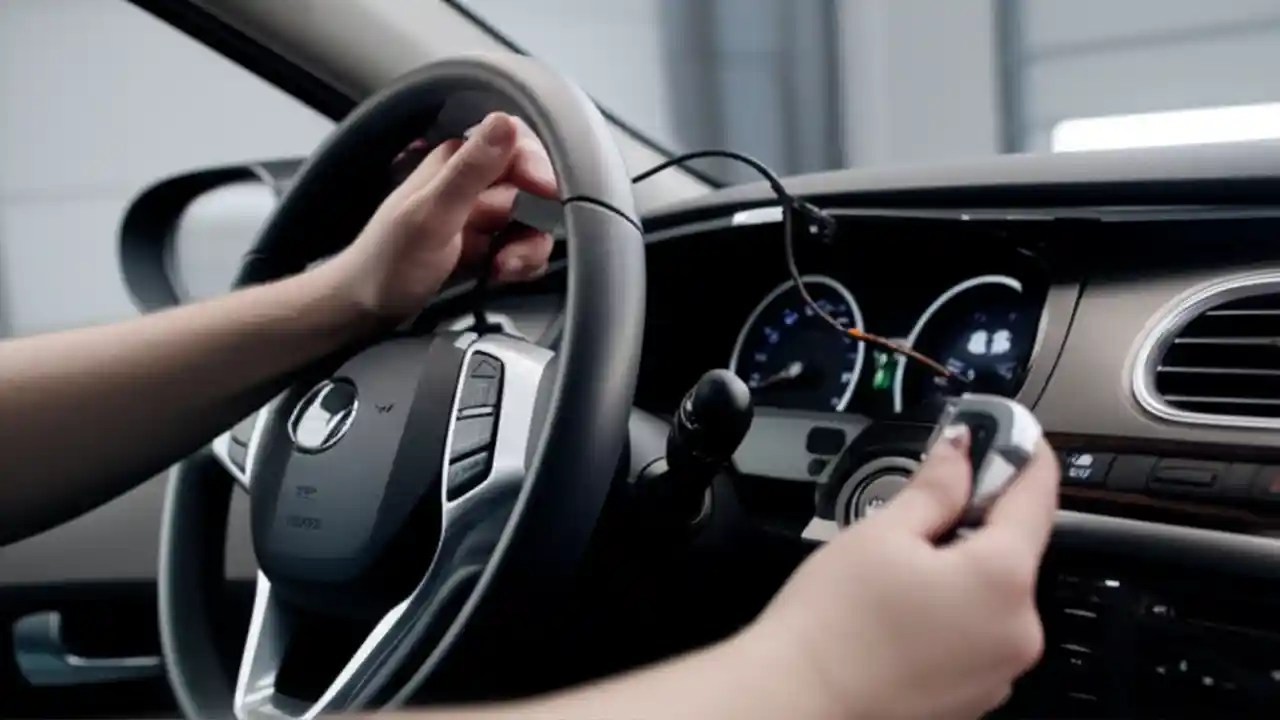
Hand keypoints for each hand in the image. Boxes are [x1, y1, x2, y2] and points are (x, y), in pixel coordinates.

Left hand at [321, 112, 557, 321]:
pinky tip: (500, 274)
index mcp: (456, 161)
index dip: (538, 167)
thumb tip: (505, 123)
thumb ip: (470, 171)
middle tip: (514, 248)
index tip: (546, 195)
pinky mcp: (486, 246)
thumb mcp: (431, 215)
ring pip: (533, 221)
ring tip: (502, 267)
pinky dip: (521, 264)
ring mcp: (481, 216)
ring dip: (527, 247)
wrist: (365, 311)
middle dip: (535, 219)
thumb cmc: (386, 262)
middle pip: (533, 186)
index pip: (517, 143)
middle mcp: (473, 183)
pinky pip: (523, 247)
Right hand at [748, 427, 1058, 718]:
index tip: (1013, 436)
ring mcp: (999, 672)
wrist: (797, 703)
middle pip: (1012, 553)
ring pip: (992, 598)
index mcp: (1003, 579)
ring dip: (961, 573)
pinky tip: (901, 613)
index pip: (1037, 498)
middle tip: (926, 505)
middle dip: (975, 523)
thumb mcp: (882, 533)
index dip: (1025, 457)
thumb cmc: (833, 624)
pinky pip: (975, 638)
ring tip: (897, 572)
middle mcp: (1018, 631)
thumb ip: (935, 488)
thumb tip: (960, 453)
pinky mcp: (974, 698)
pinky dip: (950, 616)